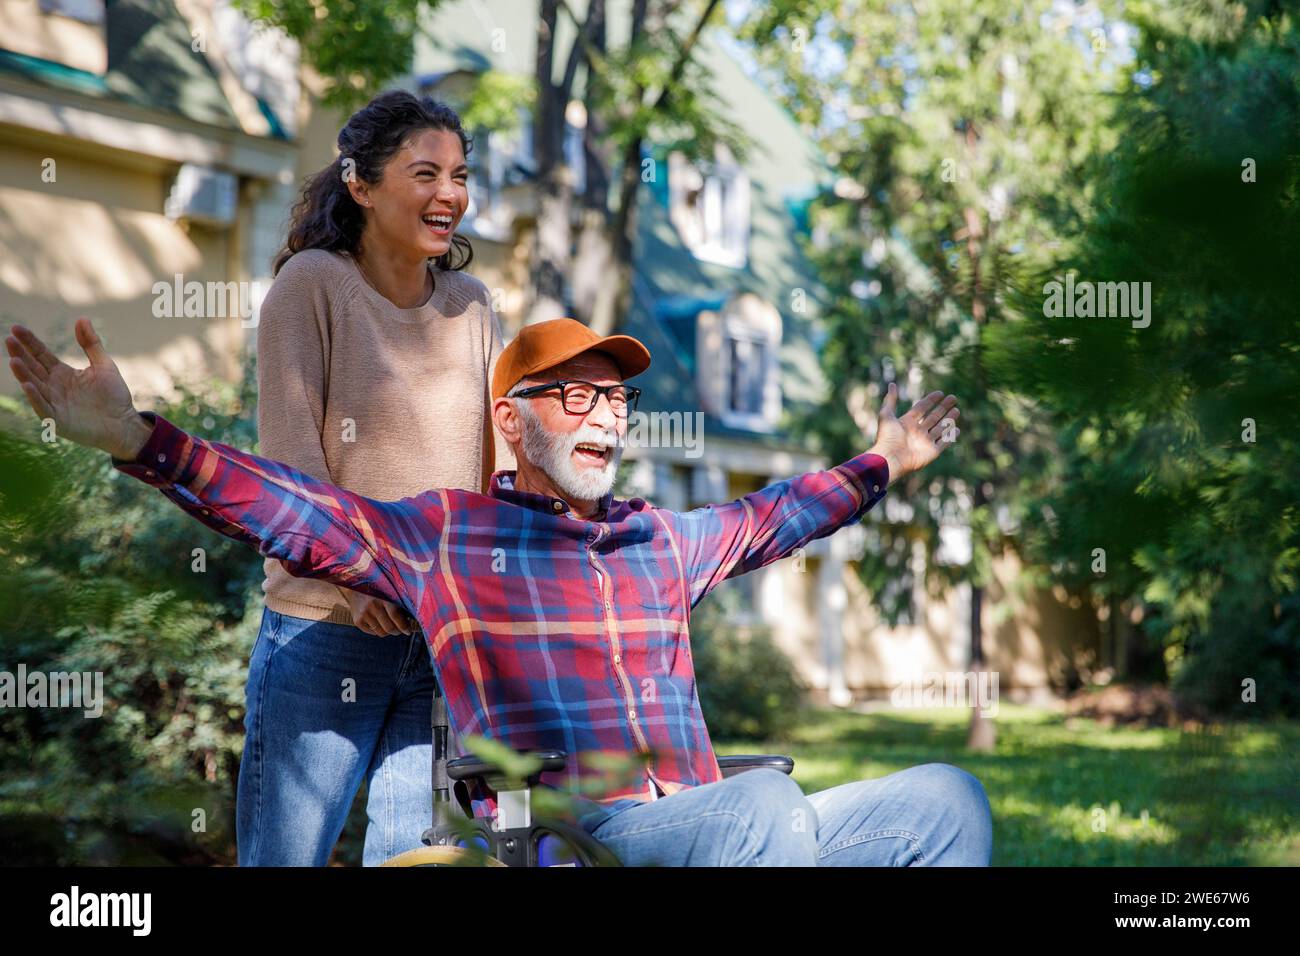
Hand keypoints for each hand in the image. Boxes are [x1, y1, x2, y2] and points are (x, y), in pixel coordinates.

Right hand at [5, 319, 149, 458]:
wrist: (125, 424)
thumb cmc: (115, 396)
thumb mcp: (104, 365)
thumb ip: (91, 343)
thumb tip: (82, 319)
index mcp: (62, 373)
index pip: (41, 355)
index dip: (29, 342)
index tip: (16, 328)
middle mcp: (54, 387)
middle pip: (33, 368)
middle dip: (20, 354)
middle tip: (9, 339)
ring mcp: (54, 403)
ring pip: (34, 386)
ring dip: (23, 374)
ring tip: (14, 360)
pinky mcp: (58, 420)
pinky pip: (43, 407)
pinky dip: (35, 397)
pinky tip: (28, 385)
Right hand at [340, 589, 415, 636]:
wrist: (355, 585)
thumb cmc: (378, 587)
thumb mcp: (390, 590)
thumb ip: (400, 602)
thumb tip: (412, 618)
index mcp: (384, 597)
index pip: (396, 617)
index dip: (404, 627)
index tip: (408, 631)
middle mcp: (373, 606)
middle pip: (389, 628)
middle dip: (397, 631)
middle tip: (400, 630)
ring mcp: (364, 614)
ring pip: (381, 632)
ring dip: (388, 632)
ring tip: (390, 626)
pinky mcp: (358, 621)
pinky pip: (372, 632)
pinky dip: (378, 630)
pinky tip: (379, 623)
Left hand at [869, 383, 960, 482]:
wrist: (890, 458)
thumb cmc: (886, 437)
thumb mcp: (886, 415)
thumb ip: (890, 400)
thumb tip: (892, 384)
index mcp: (907, 422)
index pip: (921, 408)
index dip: (930, 400)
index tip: (940, 393)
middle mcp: (917, 432)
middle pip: (933, 417)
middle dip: (943, 408)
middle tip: (953, 398)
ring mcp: (925, 442)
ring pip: (940, 428)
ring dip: (949, 419)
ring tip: (957, 410)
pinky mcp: (931, 452)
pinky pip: (943, 443)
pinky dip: (950, 436)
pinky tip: (957, 429)